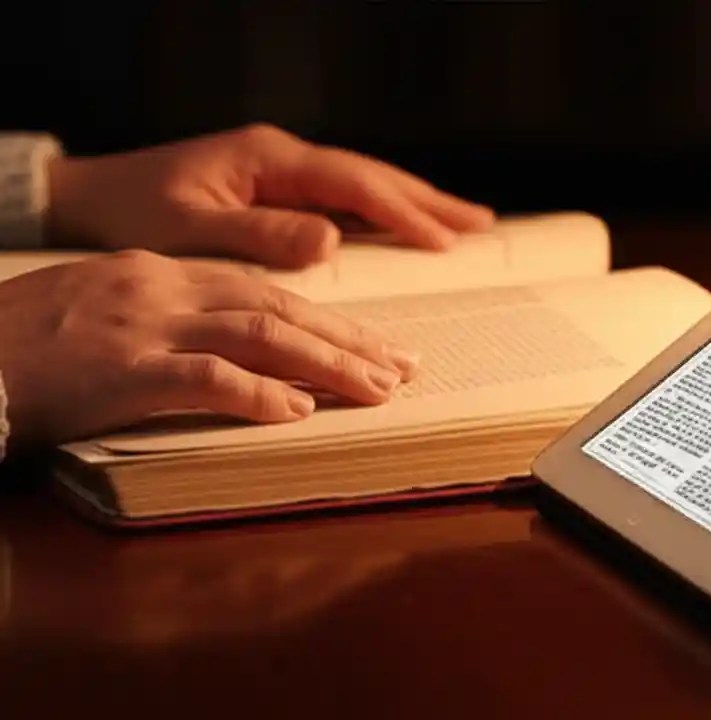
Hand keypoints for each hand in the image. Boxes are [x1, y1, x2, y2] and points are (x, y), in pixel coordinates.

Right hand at [0, 250, 416, 449]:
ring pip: (261, 334)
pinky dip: (260, 394)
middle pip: (278, 305)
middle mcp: (159, 288)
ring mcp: (142, 326)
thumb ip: (168, 318)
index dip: (324, 318)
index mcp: (157, 270)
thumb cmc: (20, 343)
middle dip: (347, 338)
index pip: (262, 288)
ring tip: (376, 390)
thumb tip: (235, 350)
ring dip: (327, 364)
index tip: (371, 343)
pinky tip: (298, 413)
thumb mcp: (100, 309)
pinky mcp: (122, 370)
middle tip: (400, 367)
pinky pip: (208, 378)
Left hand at [45, 124, 495, 268]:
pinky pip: (341, 196)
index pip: (353, 184)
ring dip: (413, 202)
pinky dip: (380, 210)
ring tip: (462, 221)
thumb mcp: (191, 230)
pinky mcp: (273, 186)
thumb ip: (261, 235)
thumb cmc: (131, 211)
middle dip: (428, 201)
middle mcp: (281, 157)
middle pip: (370, 175)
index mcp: (268, 160)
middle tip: (480, 224)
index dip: (402, 213)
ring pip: (361, 183)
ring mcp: (279, 169)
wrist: (89, 195)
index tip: (444, 241)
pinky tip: (401, 223)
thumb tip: (331, 241)